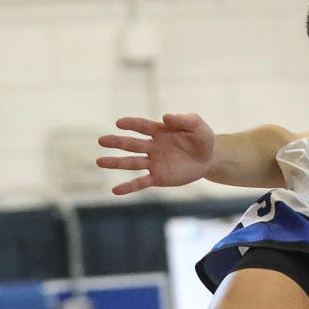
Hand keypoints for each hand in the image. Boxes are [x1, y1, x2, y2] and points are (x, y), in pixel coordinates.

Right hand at [97, 114, 218, 193]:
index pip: (142, 126)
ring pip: (132, 163)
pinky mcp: (158, 178)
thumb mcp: (198, 126)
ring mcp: (154, 163)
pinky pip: (141, 182)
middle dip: (117, 142)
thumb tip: (166, 116)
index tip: (119, 123)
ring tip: (99, 162)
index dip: (131, 124)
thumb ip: (184, 120)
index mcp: (160, 131)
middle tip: (101, 140)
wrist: (209, 160)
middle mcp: (153, 147)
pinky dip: (128, 187)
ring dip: (116, 163)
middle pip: (132, 144)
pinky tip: (115, 191)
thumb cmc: (202, 140)